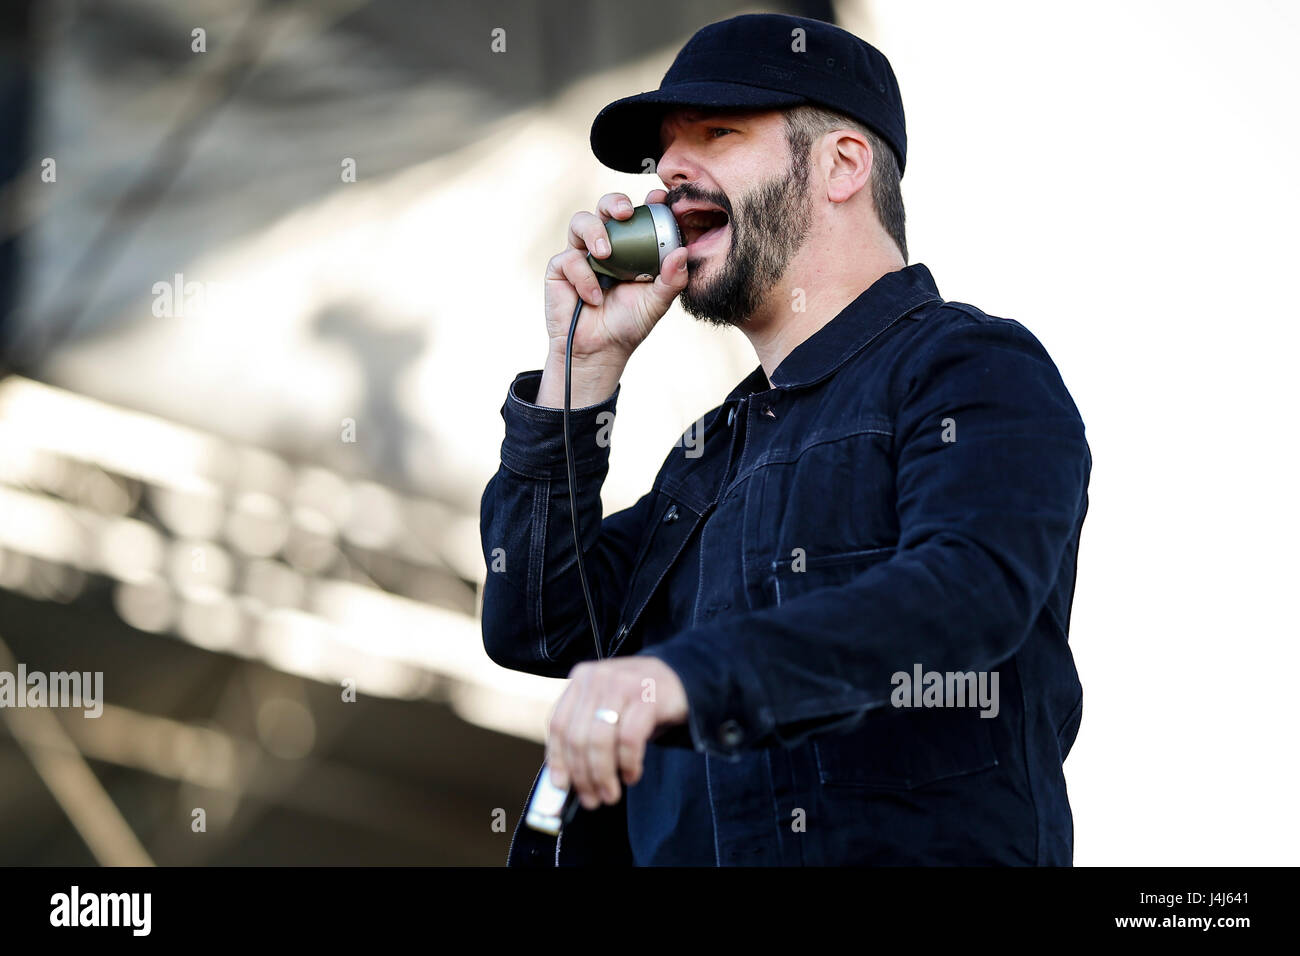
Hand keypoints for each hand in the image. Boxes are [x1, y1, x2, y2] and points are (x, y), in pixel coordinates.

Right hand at [543, 188, 688, 362]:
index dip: (648, 203)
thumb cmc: (628, 324)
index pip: (639, 217)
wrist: (599, 351)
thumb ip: (672, 280)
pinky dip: (584, 278)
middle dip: (614, 202)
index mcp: (632, 247)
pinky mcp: (560, 268)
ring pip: (581, 222)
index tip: (659, 199)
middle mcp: (607, 245)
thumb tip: (682, 252)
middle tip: (625, 213)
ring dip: (594, 233)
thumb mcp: (657, 302)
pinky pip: (570, 259)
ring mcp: (582, 254)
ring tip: (606, 254)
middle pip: (606, 207)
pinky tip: (595, 298)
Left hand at [546, 655, 688, 809]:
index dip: (558, 759)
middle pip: (578, 737)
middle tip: (593, 800)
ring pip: (600, 741)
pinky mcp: (647, 696)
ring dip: (603, 775)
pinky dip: (628, 763)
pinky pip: (629, 739)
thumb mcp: (607, 709)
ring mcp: (622, 684)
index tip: (561, 787)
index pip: (557, 724)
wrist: (683, 678)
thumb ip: (585, 735)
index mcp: (580, 679)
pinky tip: (631, 775)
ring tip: (611, 794)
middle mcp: (597, 678)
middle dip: (583, 776)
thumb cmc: (639, 702)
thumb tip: (563, 781)